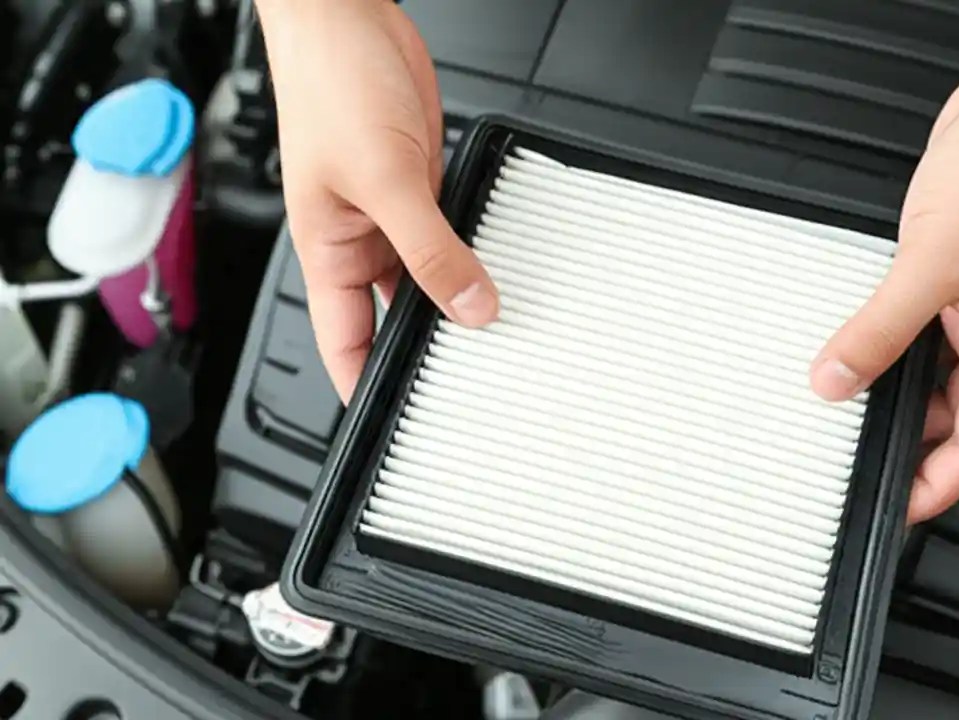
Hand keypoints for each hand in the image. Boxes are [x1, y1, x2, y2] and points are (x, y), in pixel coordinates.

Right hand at [257, 0, 498, 401]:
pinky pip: (452, 236)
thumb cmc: (328, 85)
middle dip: (431, 346)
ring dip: (461, 298)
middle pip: (397, 316)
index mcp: (328, 254)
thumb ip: (431, 247)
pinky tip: (502, 265)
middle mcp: (360, 242)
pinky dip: (475, 254)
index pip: (345, 344)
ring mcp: (394, 214)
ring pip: (430, 277)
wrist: (347, 21)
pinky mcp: (422, 185)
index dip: (366, 389)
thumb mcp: (385, 179)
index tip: (398, 428)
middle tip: (479, 380)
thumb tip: (470, 305)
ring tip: (504, 329)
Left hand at [808, 72, 958, 523]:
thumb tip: (833, 380)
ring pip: (937, 375)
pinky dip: (893, 349)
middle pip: (956, 418)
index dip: (939, 485)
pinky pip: (923, 333)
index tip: (897, 509)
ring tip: (846, 411)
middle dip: (911, 444)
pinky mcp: (958, 278)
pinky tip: (859, 348)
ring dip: (897, 394)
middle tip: (856, 460)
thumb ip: (877, 330)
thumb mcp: (928, 266)